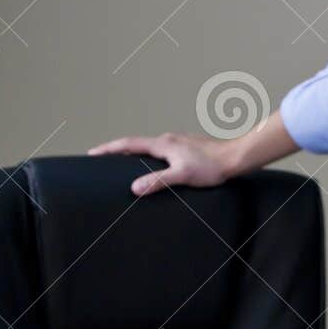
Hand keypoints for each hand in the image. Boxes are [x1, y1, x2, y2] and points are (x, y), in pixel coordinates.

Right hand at [88, 132, 232, 196]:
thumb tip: (134, 188)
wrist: (236, 158)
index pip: (127, 144)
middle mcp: (168, 140)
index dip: (108, 149)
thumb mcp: (182, 175)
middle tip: (103, 160)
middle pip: (136, 144)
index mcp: (162, 144)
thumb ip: (159, 181)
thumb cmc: (212, 167)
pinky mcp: (188, 150)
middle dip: (118, 152)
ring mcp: (179, 144)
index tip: (92, 153)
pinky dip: (151, 159)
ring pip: (150, 148)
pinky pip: (163, 153)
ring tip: (124, 166)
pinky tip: (156, 169)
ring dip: (135, 155)